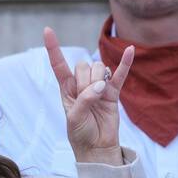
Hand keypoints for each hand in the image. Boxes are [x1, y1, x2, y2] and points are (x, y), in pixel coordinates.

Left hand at [44, 27, 131, 164]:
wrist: (97, 147)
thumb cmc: (81, 133)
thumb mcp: (75, 118)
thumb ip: (85, 100)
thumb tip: (101, 86)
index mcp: (66, 88)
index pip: (58, 64)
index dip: (53, 48)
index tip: (47, 30)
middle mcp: (81, 84)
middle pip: (83, 65)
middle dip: (85, 81)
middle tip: (87, 99)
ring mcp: (99, 86)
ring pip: (99, 68)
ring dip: (99, 80)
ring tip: (98, 97)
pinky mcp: (114, 92)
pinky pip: (120, 74)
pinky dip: (124, 62)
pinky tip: (130, 50)